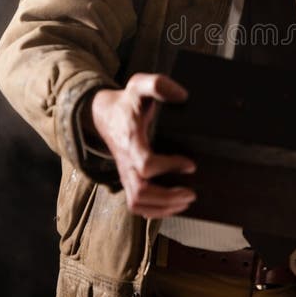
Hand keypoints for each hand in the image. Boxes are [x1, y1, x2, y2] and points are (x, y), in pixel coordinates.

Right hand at [84, 73, 196, 218]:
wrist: (103, 114)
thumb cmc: (126, 102)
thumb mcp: (139, 85)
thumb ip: (158, 85)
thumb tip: (182, 95)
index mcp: (131, 141)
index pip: (146, 164)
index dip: (169, 167)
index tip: (191, 164)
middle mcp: (126, 162)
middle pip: (142, 192)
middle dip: (168, 197)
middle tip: (192, 193)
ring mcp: (126, 173)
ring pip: (138, 204)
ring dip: (163, 208)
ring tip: (186, 201)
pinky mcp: (128, 180)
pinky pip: (136, 205)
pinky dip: (155, 211)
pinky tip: (174, 205)